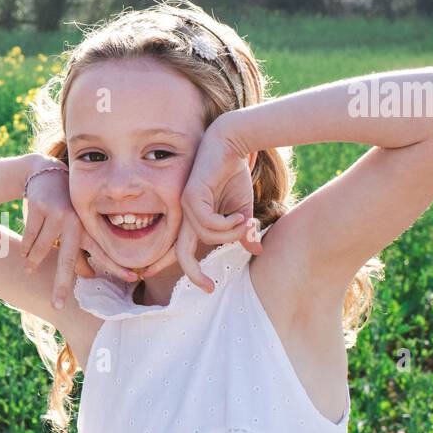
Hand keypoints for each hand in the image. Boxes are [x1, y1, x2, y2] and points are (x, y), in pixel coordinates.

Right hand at [20, 159, 138, 308]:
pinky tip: (25, 252)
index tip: (134, 280)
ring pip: (39, 250)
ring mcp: (57, 213)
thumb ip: (81, 248)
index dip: (118, 267)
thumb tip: (88, 275)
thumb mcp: (76, 224)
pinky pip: (28, 238)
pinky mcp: (40, 207)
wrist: (46, 174)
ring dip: (32, 262)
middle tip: (57, 305)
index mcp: (87, 228)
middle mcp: (75, 222)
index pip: (104, 252)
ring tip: (28, 268)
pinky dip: (25, 248)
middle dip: (61, 285)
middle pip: (67, 260)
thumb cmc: (64, 207)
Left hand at [138, 127, 262, 293]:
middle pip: (182, 252)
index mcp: (194, 220)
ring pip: (207, 236)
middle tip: (208, 287)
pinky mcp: (190, 196)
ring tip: (245, 220)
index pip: (180, 249)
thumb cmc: (234, 176)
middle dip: (192, 272)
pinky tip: (240, 215)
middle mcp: (186, 216)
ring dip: (231, 234)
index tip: (191, 286)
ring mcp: (186, 206)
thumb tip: (256, 251)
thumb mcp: (242, 209)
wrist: (231, 145)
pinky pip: (209, 223)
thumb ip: (243, 231)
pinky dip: (228, 224)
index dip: (177, 267)